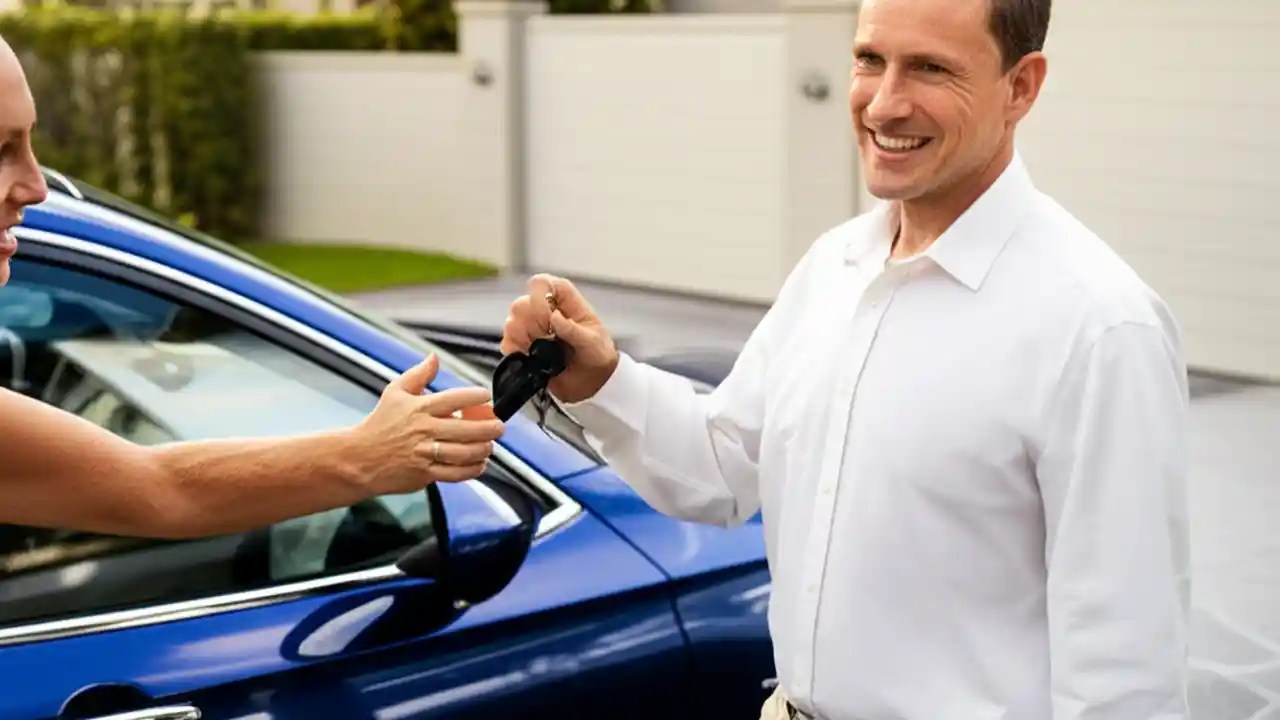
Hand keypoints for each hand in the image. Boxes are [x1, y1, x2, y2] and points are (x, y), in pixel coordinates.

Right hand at [354, 354, 504, 493]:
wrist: (359, 458)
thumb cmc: (379, 424)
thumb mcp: (394, 392)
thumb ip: (418, 375)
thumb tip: (434, 357)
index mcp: (419, 408)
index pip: (454, 399)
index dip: (476, 396)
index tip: (487, 396)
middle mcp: (424, 430)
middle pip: (466, 429)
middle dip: (490, 428)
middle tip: (500, 426)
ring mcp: (425, 453)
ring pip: (464, 453)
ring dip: (484, 449)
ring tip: (491, 444)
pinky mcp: (424, 474)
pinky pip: (455, 473)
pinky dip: (472, 469)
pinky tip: (480, 464)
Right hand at [502, 274, 619, 403]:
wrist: (593, 380)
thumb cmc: (597, 354)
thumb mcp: (592, 342)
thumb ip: (574, 329)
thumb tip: (555, 317)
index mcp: (563, 298)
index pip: (540, 283)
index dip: (538, 299)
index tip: (549, 319)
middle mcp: (543, 308)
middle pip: (521, 305)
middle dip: (533, 326)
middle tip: (549, 340)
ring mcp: (531, 326)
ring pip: (511, 324)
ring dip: (525, 340)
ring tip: (544, 352)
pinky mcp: (522, 345)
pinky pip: (506, 343)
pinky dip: (516, 352)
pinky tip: (532, 358)